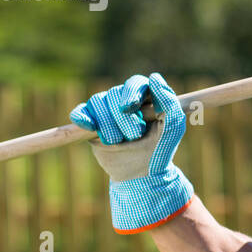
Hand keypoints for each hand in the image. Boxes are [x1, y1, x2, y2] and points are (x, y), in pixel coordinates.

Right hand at [69, 72, 194, 232]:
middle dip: (122, 117)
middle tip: (134, 136)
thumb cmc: (160, 149)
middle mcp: (123, 100)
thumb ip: (169, 102)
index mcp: (145, 97)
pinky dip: (82, 117)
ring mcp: (105, 111)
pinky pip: (79, 112)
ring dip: (108, 124)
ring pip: (97, 102)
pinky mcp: (90, 123)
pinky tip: (90, 127)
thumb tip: (154, 77)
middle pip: (114, 94)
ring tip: (119, 142)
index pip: (135, 83)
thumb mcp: (172, 127)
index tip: (130, 108)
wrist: (142, 175)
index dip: (131, 92)